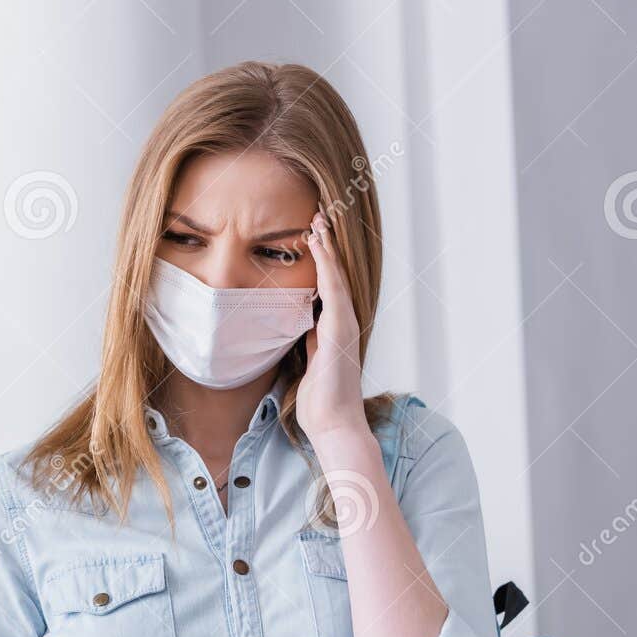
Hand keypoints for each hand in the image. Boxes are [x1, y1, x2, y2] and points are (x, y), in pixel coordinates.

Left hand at [296, 208, 368, 447]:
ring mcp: (344, 325)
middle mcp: (342, 321)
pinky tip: (320, 250)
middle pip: (335, 275)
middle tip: (319, 215)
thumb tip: (292, 326)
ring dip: (328, 249)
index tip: (310, 234)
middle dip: (327, 245)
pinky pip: (334, 293)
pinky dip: (328, 269)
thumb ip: (303, 340)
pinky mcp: (340, 332)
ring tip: (319, 222)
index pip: (326, 285)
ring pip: (336, 278)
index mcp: (332, 327)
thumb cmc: (317, 398)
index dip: (321, 259)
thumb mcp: (304, 360)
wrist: (332, 422)